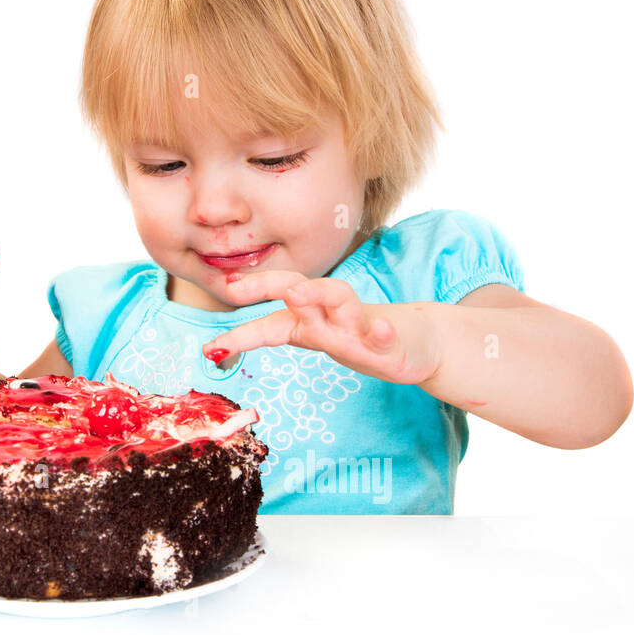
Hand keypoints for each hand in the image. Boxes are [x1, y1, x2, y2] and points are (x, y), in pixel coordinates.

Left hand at [202, 270, 443, 385]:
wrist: (422, 341)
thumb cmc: (359, 335)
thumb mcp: (314, 334)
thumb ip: (275, 331)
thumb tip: (216, 345)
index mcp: (309, 321)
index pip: (269, 323)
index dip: (240, 334)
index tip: (210, 348)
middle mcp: (331, 317)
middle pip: (296, 290)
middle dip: (265, 285)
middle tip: (235, 287)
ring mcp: (361, 326)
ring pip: (339, 301)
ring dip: (317, 293)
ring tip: (297, 292)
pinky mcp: (392, 342)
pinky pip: (384, 335)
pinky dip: (380, 332)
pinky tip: (377, 331)